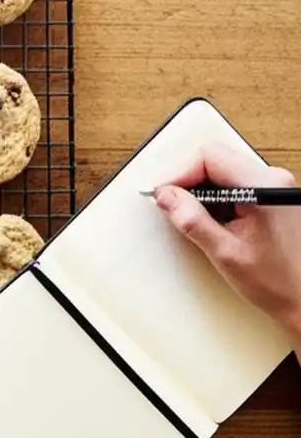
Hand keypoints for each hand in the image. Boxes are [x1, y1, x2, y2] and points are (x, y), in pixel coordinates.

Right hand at [154, 142, 300, 345]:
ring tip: (188, 216)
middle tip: (167, 204)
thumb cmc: (276, 280)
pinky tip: (208, 219)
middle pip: (213, 159)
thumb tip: (165, 196)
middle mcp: (271, 179)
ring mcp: (271, 186)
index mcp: (264, 187)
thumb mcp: (225, 253)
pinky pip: (230, 182)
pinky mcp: (267, 195)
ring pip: (219, 170)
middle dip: (185, 180)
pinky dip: (211, 196)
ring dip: (197, 189)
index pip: (209, 156)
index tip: (161, 194)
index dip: (179, 172)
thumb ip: (192, 221)